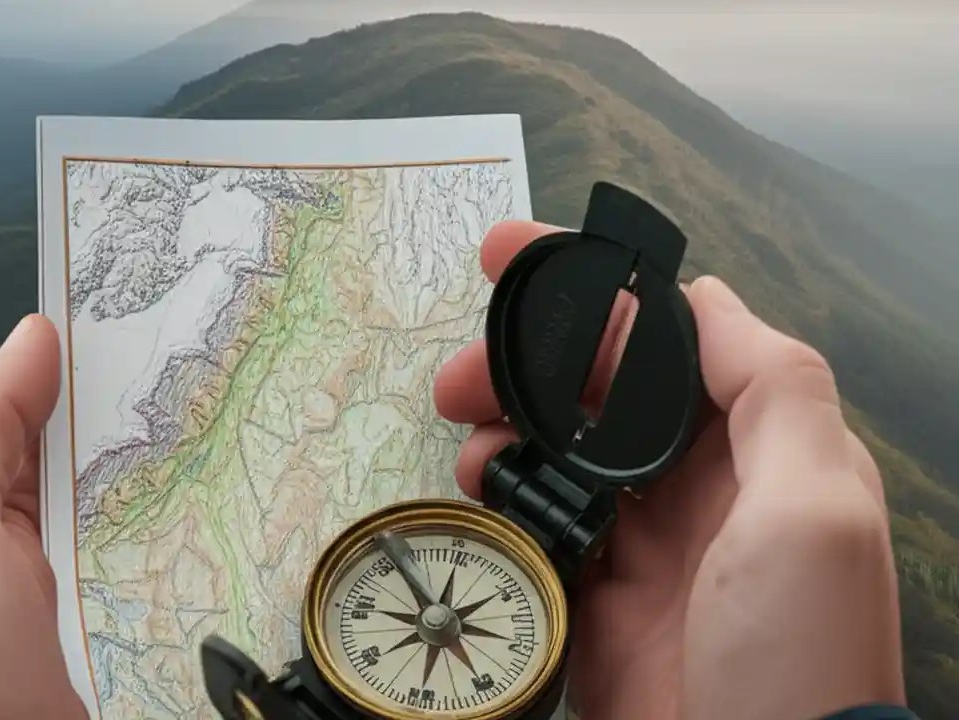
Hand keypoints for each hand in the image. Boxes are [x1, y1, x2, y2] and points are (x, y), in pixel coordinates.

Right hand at [433, 222, 905, 719]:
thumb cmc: (801, 651)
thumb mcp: (814, 506)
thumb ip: (774, 390)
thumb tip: (712, 299)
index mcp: (762, 450)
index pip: (674, 344)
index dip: (601, 297)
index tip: (524, 258)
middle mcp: (703, 485)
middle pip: (604, 392)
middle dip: (533, 358)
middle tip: (467, 361)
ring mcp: (644, 539)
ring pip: (560, 447)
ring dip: (508, 419)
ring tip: (464, 416)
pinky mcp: (594, 590)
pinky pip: (536, 516)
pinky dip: (500, 488)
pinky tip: (478, 478)